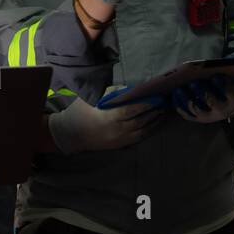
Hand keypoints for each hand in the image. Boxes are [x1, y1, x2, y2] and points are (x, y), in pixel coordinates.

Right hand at [48, 97, 165, 153]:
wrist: (69, 135)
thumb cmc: (79, 113)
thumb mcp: (91, 99)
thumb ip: (109, 93)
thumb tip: (128, 88)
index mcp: (109, 118)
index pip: (132, 111)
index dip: (146, 105)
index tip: (156, 98)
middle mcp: (116, 131)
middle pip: (140, 121)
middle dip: (154, 112)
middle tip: (165, 102)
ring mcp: (118, 140)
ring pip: (142, 132)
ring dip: (154, 122)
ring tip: (163, 112)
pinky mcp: (119, 145)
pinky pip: (138, 139)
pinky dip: (148, 131)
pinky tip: (154, 124)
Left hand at [173, 75, 233, 123]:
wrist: (230, 104)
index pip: (230, 93)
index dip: (223, 85)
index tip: (215, 76)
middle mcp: (222, 111)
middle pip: (212, 102)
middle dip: (203, 92)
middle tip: (194, 82)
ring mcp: (209, 116)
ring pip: (197, 109)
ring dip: (187, 99)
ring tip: (179, 89)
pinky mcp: (198, 119)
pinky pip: (187, 114)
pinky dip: (180, 106)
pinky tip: (174, 97)